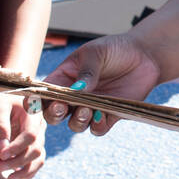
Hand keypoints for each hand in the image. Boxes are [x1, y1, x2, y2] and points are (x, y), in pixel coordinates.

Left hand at [0, 90, 45, 178]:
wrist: (9, 97)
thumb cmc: (2, 99)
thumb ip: (1, 125)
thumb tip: (3, 148)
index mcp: (33, 115)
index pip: (30, 135)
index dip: (17, 147)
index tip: (2, 155)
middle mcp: (40, 127)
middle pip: (36, 150)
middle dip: (18, 162)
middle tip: (0, 167)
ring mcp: (39, 138)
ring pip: (39, 159)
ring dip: (25, 171)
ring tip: (8, 177)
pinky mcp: (34, 146)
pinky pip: (37, 163)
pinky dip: (28, 173)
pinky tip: (14, 177)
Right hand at [41, 33, 162, 135]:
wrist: (144, 56)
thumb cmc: (115, 49)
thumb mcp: (96, 53)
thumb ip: (86, 71)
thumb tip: (76, 91)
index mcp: (64, 78)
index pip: (44, 93)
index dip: (35, 101)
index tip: (33, 104)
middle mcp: (74, 96)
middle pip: (55, 114)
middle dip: (54, 114)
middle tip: (62, 108)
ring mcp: (91, 108)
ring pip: (75, 124)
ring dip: (77, 120)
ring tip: (87, 109)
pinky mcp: (110, 115)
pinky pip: (98, 128)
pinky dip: (97, 126)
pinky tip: (101, 116)